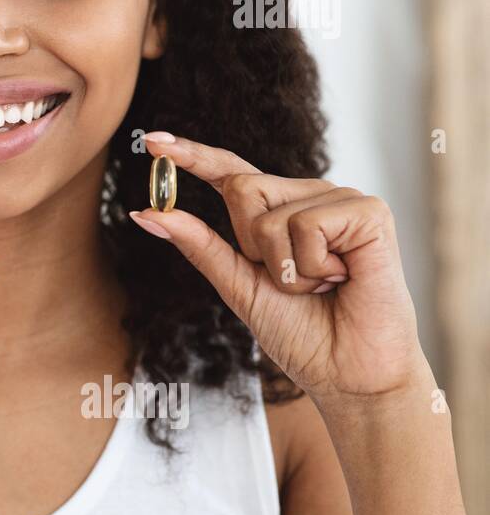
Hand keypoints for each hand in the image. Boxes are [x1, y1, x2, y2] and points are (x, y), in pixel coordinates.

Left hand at [127, 132, 426, 406]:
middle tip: (291, 281)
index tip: (153, 141)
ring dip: (286, 268)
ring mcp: (341, 200)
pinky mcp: (369, 212)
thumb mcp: (237, 284)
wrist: (348, 373)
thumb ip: (198, 244)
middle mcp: (309, 196)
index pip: (231, 173)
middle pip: (241, 188)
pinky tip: (343, 279)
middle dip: (251, 246)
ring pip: (271, 215)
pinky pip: (309, 224)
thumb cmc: (300, 332)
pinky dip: (314, 266)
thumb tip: (144, 212)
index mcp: (279, 210)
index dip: (192, 155)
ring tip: (323, 285)